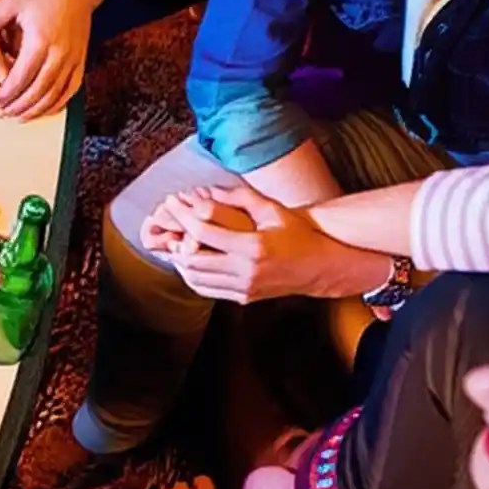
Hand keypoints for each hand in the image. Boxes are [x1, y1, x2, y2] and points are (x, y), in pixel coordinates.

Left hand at [0, 0, 92, 119]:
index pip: (22, 75)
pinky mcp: (80, 62)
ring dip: (36, 110)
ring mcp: (72, 60)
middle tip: (3, 114)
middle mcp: (59, 53)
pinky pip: (70, 90)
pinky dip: (57, 104)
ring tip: (19, 117)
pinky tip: (44, 110)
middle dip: (19, 106)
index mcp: (40, 40)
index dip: (8, 93)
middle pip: (38, 90)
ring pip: (55, 94)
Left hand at [163, 186, 388, 303]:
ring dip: (179, 258)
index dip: (183, 215)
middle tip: (169, 219)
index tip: (172, 202)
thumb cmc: (298, 235)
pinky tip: (188, 260)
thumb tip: (207, 191)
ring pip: (195, 277)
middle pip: (193, 257)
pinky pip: (206, 289)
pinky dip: (191, 275)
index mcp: (253, 247)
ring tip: (174, 238)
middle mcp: (246, 271)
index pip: (203, 233)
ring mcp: (243, 287)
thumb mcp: (273, 210)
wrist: (319, 267)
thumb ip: (240, 197)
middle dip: (175, 236)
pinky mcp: (242, 297)